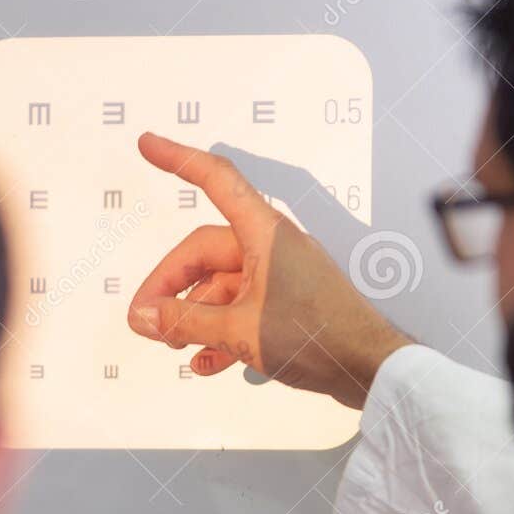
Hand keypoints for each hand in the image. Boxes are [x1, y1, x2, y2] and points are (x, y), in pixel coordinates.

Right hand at [127, 132, 410, 409]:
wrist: (371, 368)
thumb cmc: (318, 337)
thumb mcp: (240, 331)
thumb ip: (186, 321)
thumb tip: (143, 316)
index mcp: (264, 234)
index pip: (216, 181)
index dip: (179, 159)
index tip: (148, 144)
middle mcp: (272, 247)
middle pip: (204, 252)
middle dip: (170, 285)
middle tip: (144, 321)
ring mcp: (282, 276)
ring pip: (222, 286)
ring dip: (194, 315)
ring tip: (173, 347)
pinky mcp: (289, 305)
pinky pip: (243, 310)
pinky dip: (220, 332)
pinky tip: (206, 362)